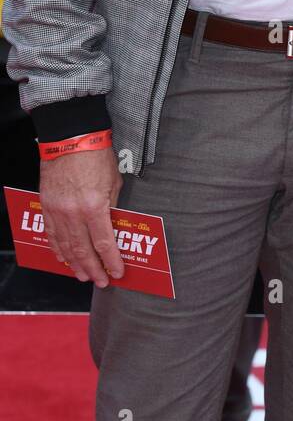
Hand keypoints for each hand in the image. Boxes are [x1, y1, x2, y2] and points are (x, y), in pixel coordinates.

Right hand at [38, 149, 125, 287]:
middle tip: (100, 281)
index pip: (104, 243)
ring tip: (83, 275)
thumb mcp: (114, 182)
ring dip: (75, 263)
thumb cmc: (96, 156)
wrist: (71, 139)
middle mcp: (74, 213)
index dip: (111, 261)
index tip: (117, 272)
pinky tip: (63, 258)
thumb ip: (112, 207)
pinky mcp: (47, 205)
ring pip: (66, 245)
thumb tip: (113, 227)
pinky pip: (51, 233)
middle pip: (83, 250)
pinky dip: (58, 248)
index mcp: (95, 207)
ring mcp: (58, 211)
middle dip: (93, 268)